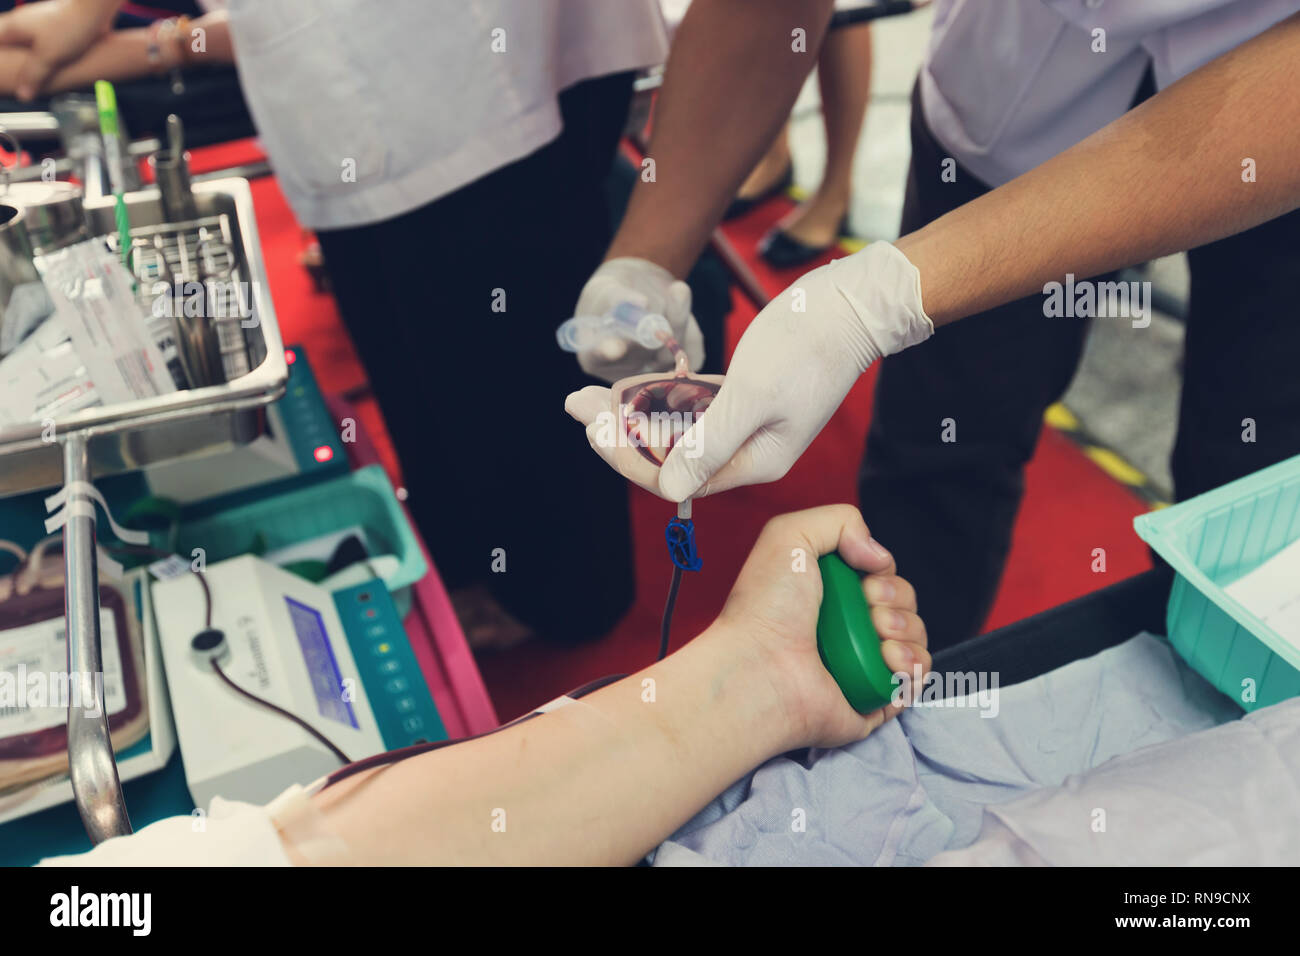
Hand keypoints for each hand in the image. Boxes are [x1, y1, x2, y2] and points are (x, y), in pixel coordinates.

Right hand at [0, 0, 117, 100]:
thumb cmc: (69, 28)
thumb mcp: (48, 57)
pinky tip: (49, 63)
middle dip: (8, 58)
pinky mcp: (53, 26)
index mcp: (12, 28)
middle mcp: (21, 22)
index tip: (3, 74)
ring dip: (26, 57)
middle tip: (17, 79)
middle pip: (6, 42)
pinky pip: (40, 41)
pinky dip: (40, 52)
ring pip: (23, 41)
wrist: (93, 9)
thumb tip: (22, 96)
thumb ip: (34, 75)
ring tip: (31, 76)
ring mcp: (36, 22)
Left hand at [567, 241, 933, 500]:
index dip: (630, 456)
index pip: (676, 476)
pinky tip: (629, 385)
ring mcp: (745, 424)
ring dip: (632, 412)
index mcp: (752, 462)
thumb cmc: (807, 348)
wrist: (852, 306)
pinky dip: (660, 396)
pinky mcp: (745, 397)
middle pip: (670, 453)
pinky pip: (691, 406)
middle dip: (619, 432)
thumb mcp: (752, 398)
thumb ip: (709, 446)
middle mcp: (746, 451)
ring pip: (676, 427)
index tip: (591, 430)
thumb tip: (668, 491)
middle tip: (573, 404)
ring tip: (587, 396)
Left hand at [710, 504, 929, 749]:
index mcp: (827, 594)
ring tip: (880, 635)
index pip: (881, 578)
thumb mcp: (790, 535)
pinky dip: (913, 666)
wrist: (759, 669)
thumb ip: (840, 521)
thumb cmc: (764, 608)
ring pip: (915, 641)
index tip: (867, 578)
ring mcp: (859, 666)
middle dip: (898, 599)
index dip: (884, 574)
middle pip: (903, 606)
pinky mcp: (872, 701)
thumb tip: (878, 556)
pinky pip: (914, 681)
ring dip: (908, 630)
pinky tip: (890, 659)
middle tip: (870, 607)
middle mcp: (844, 629)